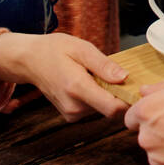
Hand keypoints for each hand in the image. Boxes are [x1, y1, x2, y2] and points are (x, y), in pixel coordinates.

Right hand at [0, 31, 129, 122]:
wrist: (29, 61)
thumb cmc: (54, 50)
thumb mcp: (81, 48)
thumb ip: (103, 65)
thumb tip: (124, 77)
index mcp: (77, 88)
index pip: (112, 108)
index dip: (127, 100)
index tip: (133, 87)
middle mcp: (74, 106)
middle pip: (110, 109)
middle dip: (116, 93)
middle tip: (111, 73)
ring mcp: (71, 113)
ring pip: (102, 109)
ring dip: (104, 94)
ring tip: (93, 76)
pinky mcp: (70, 115)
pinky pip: (92, 109)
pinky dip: (95, 98)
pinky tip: (86, 83)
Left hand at [124, 78, 163, 164]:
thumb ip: (161, 88)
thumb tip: (146, 91)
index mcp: (147, 112)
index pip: (132, 117)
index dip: (148, 116)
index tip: (161, 117)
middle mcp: (146, 138)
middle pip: (146, 136)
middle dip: (161, 133)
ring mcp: (157, 160)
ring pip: (158, 155)